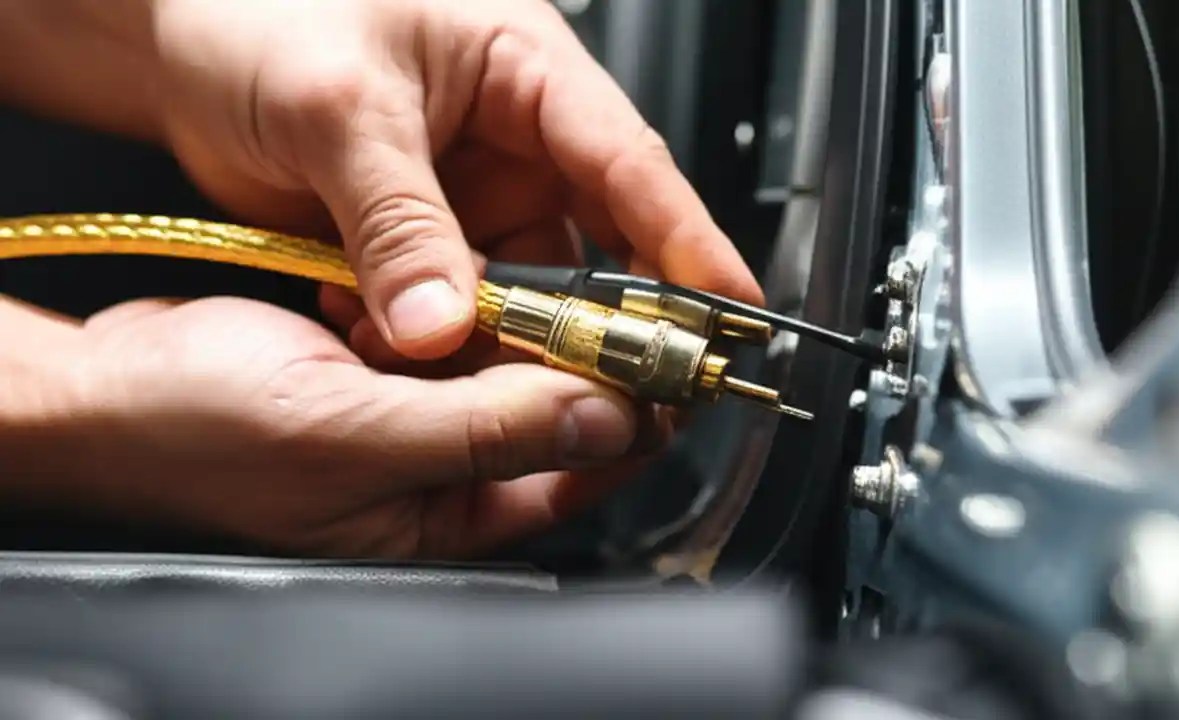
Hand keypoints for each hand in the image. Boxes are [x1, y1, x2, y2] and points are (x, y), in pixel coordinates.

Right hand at [15, 296, 663, 558]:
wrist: (103, 384)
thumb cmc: (195, 435)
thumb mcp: (355, 436)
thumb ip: (486, 431)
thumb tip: (602, 419)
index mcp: (446, 522)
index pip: (575, 471)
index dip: (627, 412)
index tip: (657, 351)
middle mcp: (440, 477)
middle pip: (551, 412)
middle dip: (571, 356)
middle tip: (587, 298)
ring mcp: (414, 419)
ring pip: (507, 363)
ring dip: (509, 322)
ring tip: (500, 289)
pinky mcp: (386, 371)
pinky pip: (453, 332)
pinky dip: (452, 306)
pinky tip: (430, 288)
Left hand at [151, 0, 762, 360]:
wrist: (174, 36)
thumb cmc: (259, 7)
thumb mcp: (339, 107)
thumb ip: (397, 221)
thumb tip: (439, 322)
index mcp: (528, 70)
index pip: (632, 164)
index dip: (690, 242)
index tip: (729, 308)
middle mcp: (516, 138)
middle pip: (598, 244)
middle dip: (610, 321)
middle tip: (623, 386)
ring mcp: (472, 195)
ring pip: (530, 292)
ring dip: (511, 344)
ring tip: (491, 387)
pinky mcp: (425, 239)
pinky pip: (461, 308)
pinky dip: (445, 343)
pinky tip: (412, 355)